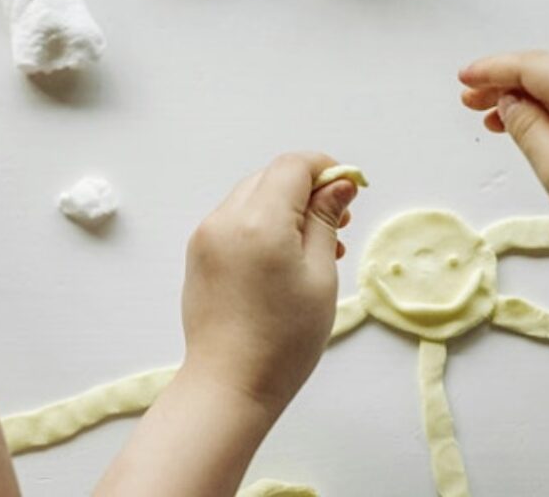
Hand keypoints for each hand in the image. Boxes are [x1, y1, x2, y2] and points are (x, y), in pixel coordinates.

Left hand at [181, 153, 357, 410]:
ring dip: (285, 209)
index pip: (292, 166)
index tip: (350, 190)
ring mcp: (205, 237)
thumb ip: (325, 220)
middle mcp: (223, 220)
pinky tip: (285, 259)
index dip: (325, 169)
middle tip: (338, 224)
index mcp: (257, 221)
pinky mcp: (198, 255)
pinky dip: (262, 227)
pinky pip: (234, 222)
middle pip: (269, 179)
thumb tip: (339, 182)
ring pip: (251, 198)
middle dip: (306, 190)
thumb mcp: (319, 274)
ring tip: (318, 248)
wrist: (230, 382)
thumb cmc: (284, 338)